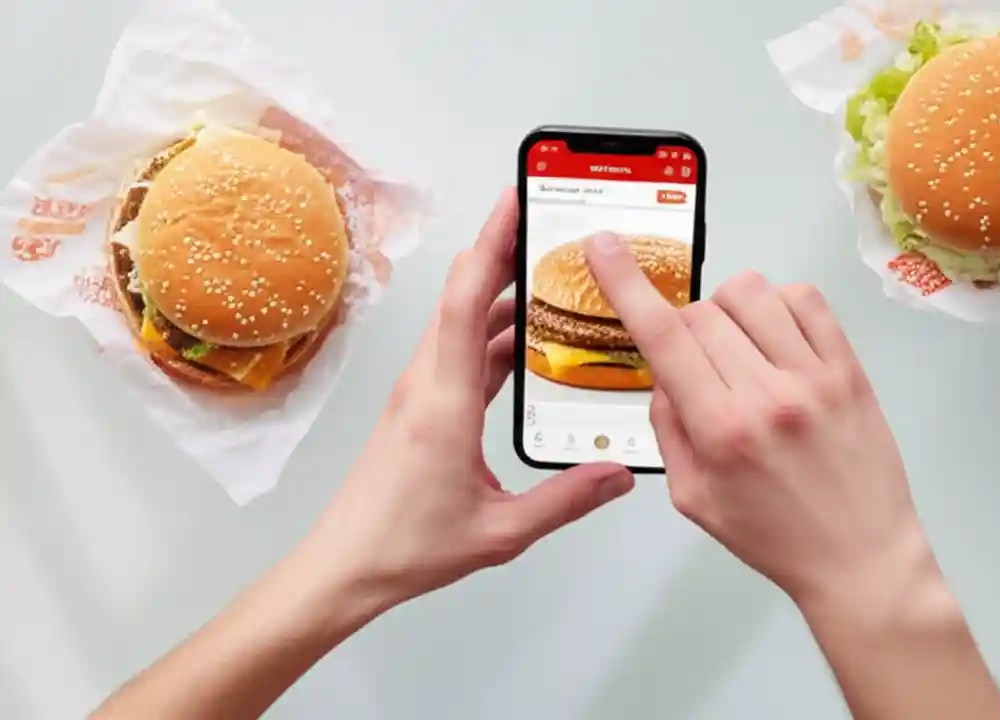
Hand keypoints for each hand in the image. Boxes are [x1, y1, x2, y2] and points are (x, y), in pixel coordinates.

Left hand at [308, 192, 634, 608]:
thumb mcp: (501, 532)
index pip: (468, 300)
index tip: (515, 201)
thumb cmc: (406, 546)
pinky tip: (527, 343)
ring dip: (503, 294)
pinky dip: (495, 334)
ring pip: (464, 322)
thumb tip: (617, 472)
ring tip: (550, 277)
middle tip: (548, 223)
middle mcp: (427, 383)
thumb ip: (565, 499)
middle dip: (505, 251)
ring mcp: (422, 391)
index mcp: (444, 401)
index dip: (492, 243)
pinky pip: (462, 351)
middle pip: (466, 295)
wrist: (346, 565)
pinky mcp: (423, 405)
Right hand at [584, 232, 927, 612]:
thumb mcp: (694, 498)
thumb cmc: (776, 536)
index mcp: (721, 430)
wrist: (860, 558)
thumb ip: (668, 429)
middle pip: (700, 313)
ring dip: (729, 310)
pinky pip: (807, 300)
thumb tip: (662, 374)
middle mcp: (767, 395)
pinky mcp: (850, 370)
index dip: (626, 284)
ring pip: (752, 292)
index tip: (605, 248)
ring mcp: (814, 377)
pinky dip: (781, 305)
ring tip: (740, 349)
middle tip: (701, 369)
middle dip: (684, 330)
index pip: (662, 336)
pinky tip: (777, 340)